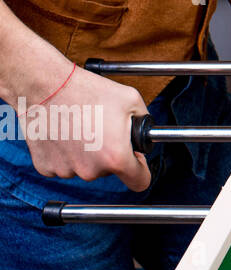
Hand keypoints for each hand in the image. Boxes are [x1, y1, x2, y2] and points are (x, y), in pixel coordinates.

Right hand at [24, 63, 150, 190]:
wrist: (47, 87)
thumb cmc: (87, 92)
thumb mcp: (132, 100)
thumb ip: (145, 122)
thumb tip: (146, 134)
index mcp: (115, 157)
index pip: (139, 182)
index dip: (141, 169)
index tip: (136, 159)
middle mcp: (91, 170)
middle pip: (110, 170)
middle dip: (110, 153)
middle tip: (102, 129)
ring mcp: (66, 170)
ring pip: (86, 167)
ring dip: (87, 153)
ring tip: (82, 127)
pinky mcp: (45, 167)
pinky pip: (65, 165)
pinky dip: (67, 153)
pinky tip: (66, 134)